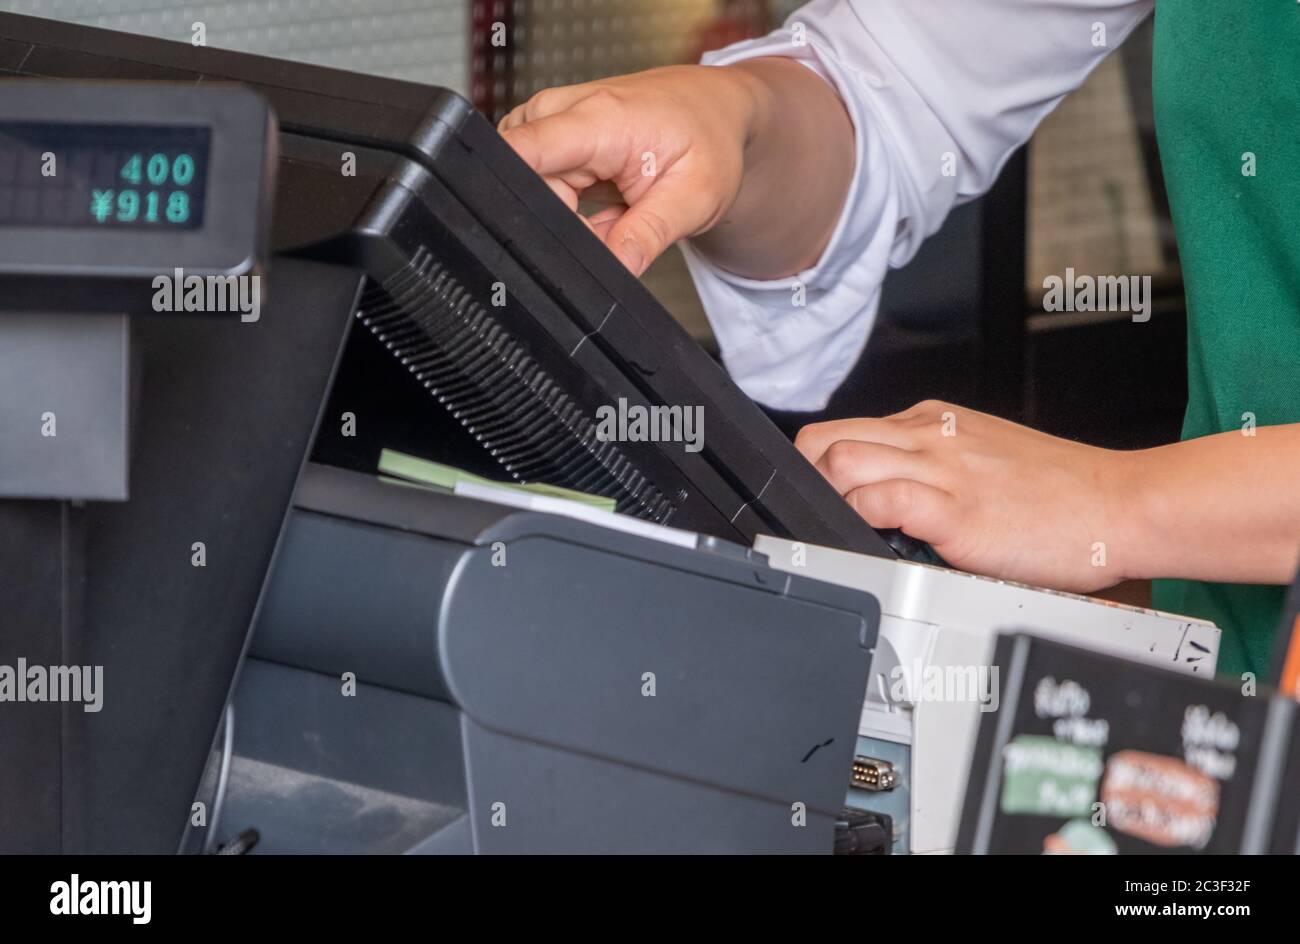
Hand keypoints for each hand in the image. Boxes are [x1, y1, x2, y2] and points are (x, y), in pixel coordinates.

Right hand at [499, 59, 852, 278]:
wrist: (716, 110)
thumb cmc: (710, 140)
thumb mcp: (695, 197)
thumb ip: (648, 235)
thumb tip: (613, 270)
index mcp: (598, 119)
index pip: (521, 149)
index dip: (520, 200)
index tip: (556, 231)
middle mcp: (563, 112)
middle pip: (522, 181)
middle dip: (557, 222)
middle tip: (612, 228)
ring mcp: (553, 122)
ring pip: (528, 189)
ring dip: (565, 216)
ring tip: (617, 209)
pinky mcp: (552, 138)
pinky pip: (539, 186)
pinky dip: (570, 208)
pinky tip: (607, 200)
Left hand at [795, 401, 1140, 592]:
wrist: (1119, 504)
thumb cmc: (1059, 492)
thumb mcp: (980, 453)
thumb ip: (928, 461)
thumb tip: (882, 489)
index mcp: (931, 420)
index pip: (842, 430)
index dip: (817, 467)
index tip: (819, 496)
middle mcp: (930, 435)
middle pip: (825, 440)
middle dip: (808, 480)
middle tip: (821, 514)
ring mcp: (942, 470)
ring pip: (843, 463)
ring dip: (830, 500)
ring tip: (848, 529)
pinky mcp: (957, 510)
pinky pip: (882, 502)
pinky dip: (864, 520)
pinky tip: (880, 539)